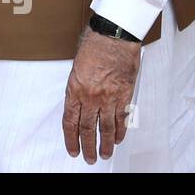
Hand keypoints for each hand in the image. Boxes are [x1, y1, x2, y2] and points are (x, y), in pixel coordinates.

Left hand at [61, 25, 141, 163]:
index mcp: (75, 89)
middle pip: (88, 128)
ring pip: (106, 127)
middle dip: (87, 146)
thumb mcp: (77, 67)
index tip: (72, 149)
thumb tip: (78, 102)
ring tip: (104, 154)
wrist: (113, 36)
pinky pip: (122, 118)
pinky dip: (120, 131)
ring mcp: (109, 97)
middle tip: (88, 158)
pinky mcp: (124, 95)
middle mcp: (91, 96)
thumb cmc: (94, 46)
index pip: (70, 121)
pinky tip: (117, 139)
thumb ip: (77, 87)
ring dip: (105, 144)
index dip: (71, 138)